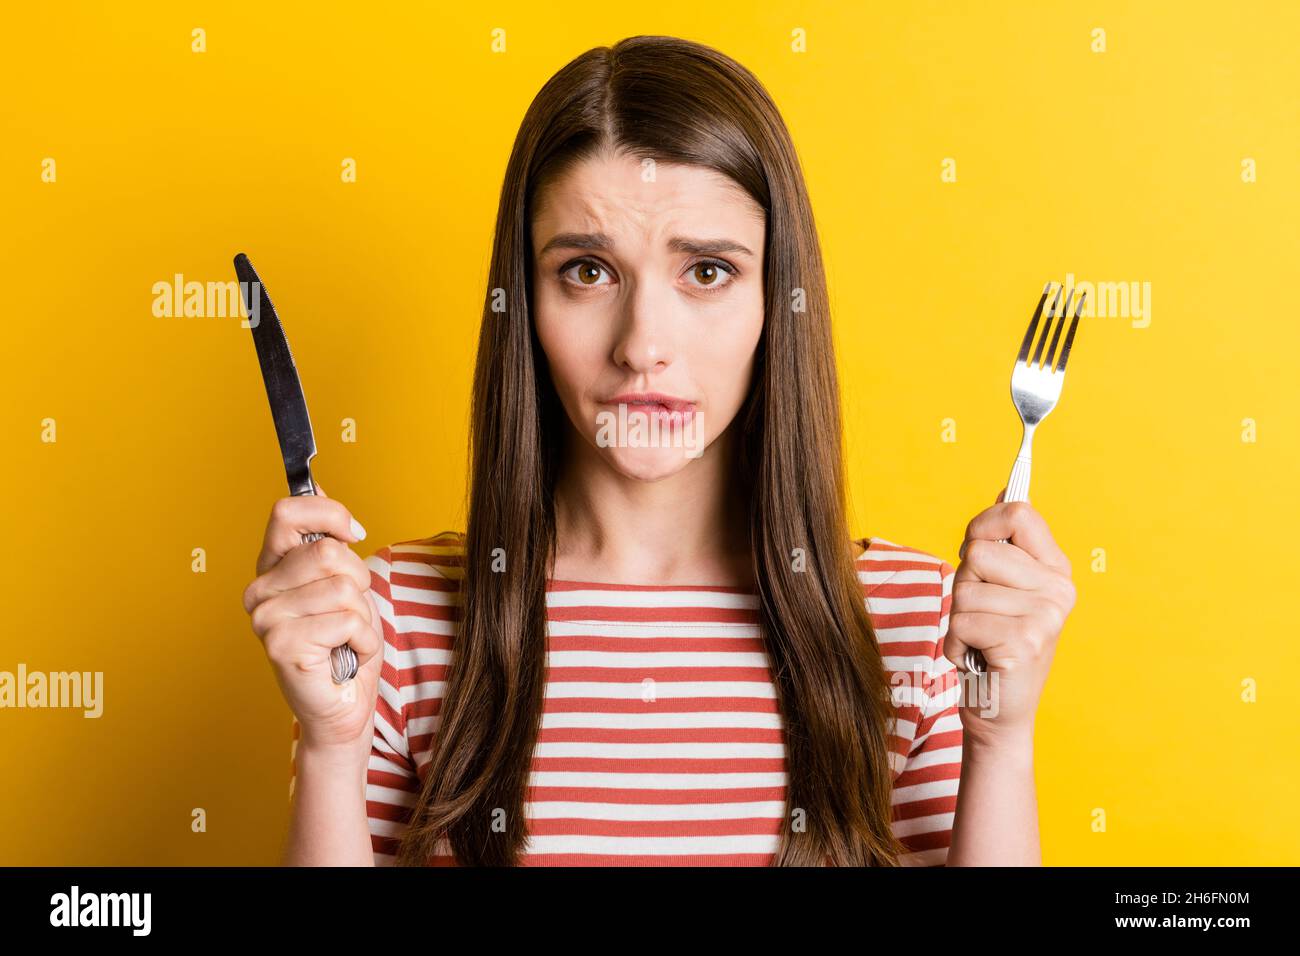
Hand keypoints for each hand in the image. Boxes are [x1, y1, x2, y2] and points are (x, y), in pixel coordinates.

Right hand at [241, 484, 383, 755]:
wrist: (343, 705)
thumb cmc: (346, 645)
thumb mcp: (344, 581)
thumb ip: (327, 538)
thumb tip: (316, 481)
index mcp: (271, 568)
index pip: (286, 511)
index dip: (329, 513)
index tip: (353, 532)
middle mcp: (260, 591)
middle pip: (327, 552)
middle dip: (359, 580)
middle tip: (351, 611)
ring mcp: (266, 620)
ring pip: (343, 588)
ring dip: (362, 616)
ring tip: (347, 638)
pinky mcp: (282, 647)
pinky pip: (347, 622)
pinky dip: (363, 640)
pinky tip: (347, 656)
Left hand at [946, 488, 1075, 747]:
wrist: (999, 708)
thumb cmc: (992, 642)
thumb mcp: (1001, 588)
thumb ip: (1003, 544)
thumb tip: (1006, 489)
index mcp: (1056, 569)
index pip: (1019, 513)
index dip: (984, 524)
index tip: (974, 546)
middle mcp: (1058, 589)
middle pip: (978, 551)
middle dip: (963, 584)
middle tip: (982, 615)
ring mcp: (1045, 616)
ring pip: (964, 589)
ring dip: (958, 618)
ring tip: (980, 639)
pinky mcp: (1024, 643)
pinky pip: (960, 622)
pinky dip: (955, 644)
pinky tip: (977, 657)